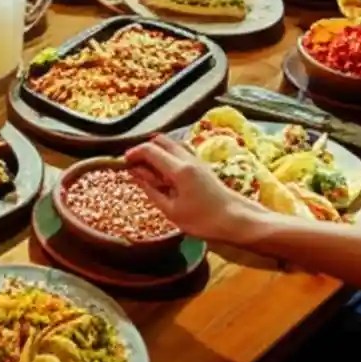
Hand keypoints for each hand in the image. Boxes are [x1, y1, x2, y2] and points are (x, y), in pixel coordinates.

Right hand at [124, 135, 266, 242]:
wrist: (237, 220)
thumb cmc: (203, 220)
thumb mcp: (171, 210)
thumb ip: (151, 190)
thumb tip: (135, 175)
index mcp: (179, 169)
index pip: (150, 150)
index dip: (133, 153)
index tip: (123, 162)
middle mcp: (188, 159)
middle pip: (161, 140)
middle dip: (144, 148)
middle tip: (134, 164)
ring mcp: (197, 161)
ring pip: (171, 144)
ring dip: (157, 152)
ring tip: (148, 171)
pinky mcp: (202, 166)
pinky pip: (180, 153)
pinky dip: (167, 157)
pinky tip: (164, 175)